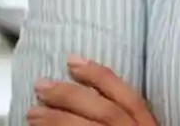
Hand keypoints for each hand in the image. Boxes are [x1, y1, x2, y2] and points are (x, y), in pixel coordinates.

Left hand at [28, 55, 157, 125]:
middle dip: (70, 96)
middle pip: (104, 111)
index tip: (73, 60)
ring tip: (32, 113)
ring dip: (55, 120)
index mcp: (147, 124)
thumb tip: (93, 92)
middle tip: (42, 86)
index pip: (128, 96)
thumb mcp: (142, 125)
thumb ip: (127, 113)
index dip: (99, 75)